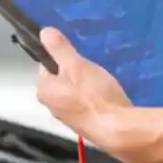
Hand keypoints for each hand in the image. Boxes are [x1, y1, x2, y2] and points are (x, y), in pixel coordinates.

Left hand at [34, 27, 132, 145]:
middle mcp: (51, 107)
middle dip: (76, 72)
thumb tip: (44, 33)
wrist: (118, 129)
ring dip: (87, 86)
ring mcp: (68, 119)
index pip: (46, 65)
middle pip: (61, 80)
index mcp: (44, 91)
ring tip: (101, 83)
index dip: (62, 57)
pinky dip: (95, 99)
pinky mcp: (85, 126)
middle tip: (92, 70)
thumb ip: (59, 48)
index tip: (78, 57)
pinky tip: (107, 97)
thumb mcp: (76, 64)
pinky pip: (87, 105)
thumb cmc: (94, 95)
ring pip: (75, 93)